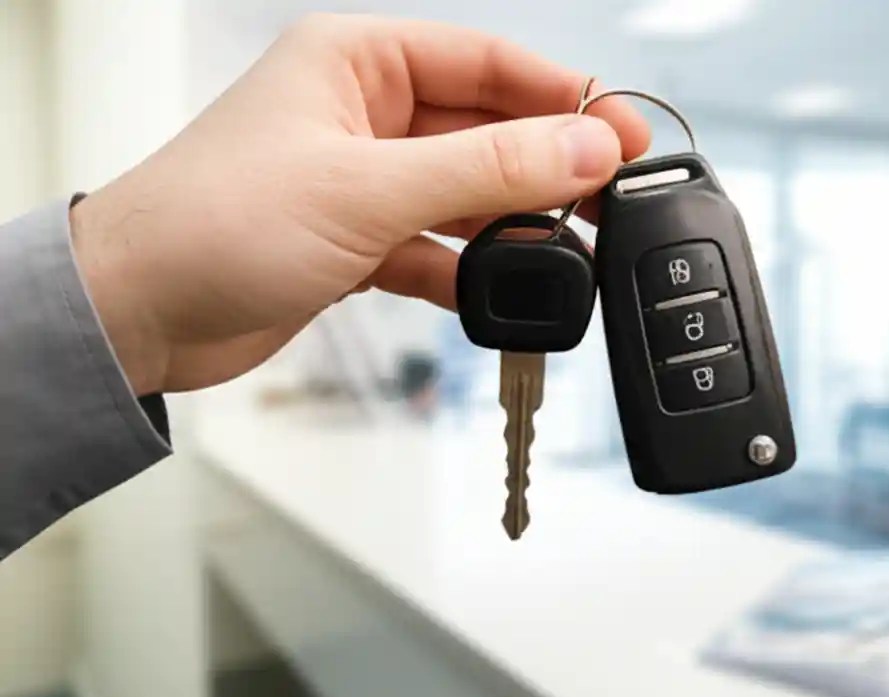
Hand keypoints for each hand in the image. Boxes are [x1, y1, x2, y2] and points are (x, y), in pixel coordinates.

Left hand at [69, 14, 649, 395]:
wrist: (137, 315)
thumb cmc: (214, 224)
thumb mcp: (368, 188)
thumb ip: (488, 170)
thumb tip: (586, 149)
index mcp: (357, 63)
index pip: (487, 63)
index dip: (563, 97)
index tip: (623, 134)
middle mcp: (364, 114)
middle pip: (487, 130)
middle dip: (549, 166)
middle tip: (612, 201)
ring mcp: (364, 182)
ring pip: (468, 193)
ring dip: (516, 224)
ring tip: (571, 251)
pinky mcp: (358, 242)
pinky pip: (438, 248)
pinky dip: (471, 271)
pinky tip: (503, 291)